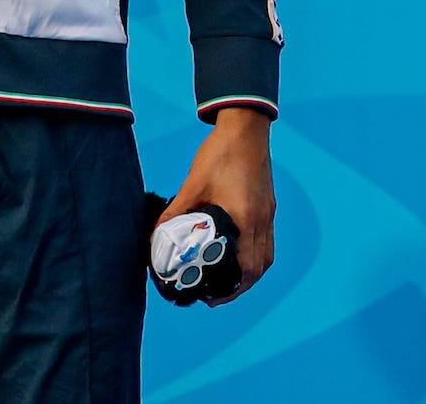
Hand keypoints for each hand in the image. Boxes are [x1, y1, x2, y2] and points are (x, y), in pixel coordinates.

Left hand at [156, 107, 275, 303]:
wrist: (245, 127)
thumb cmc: (220, 153)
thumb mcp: (193, 184)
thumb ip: (176, 211)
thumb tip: (157, 233)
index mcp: (245, 218)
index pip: (248, 267)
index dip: (233, 289)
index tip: (213, 298)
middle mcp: (261, 219)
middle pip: (260, 267)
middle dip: (241, 286)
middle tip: (217, 294)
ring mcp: (268, 212)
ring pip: (266, 255)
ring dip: (250, 272)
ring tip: (229, 280)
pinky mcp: (268, 204)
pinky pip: (266, 240)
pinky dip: (255, 254)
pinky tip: (239, 252)